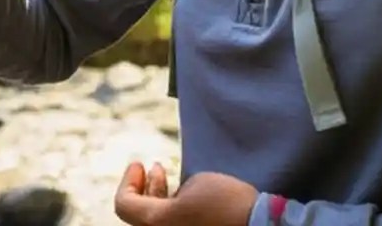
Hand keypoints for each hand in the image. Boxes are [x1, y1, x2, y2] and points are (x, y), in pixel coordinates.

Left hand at [114, 162, 257, 225]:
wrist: (257, 223)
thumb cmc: (226, 201)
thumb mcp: (193, 184)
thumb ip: (167, 192)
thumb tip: (164, 198)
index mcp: (156, 223)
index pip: (124, 204)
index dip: (128, 180)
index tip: (139, 163)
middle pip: (137, 215)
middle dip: (142, 187)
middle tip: (152, 167)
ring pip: (153, 222)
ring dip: (155, 197)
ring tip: (163, 173)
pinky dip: (169, 210)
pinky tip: (181, 194)